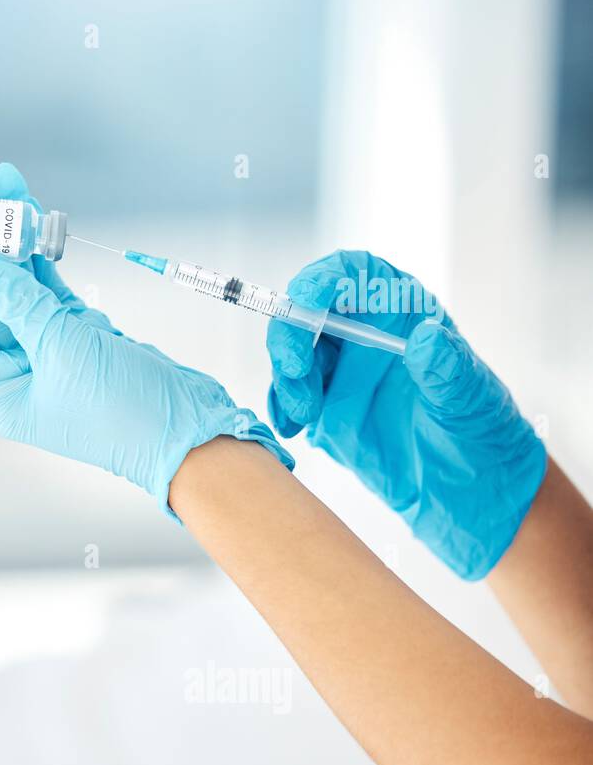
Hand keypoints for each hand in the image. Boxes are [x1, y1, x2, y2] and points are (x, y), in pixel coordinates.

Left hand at [0, 161, 290, 508]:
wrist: (193, 432)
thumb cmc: (125, 410)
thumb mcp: (61, 348)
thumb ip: (15, 299)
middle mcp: (14, 370)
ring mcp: (48, 349)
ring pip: (14, 282)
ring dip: (3, 232)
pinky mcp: (81, 334)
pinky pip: (48, 285)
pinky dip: (38, 250)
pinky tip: (25, 210)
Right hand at [266, 249, 545, 578]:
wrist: (470, 490)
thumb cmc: (482, 433)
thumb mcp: (471, 399)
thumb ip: (447, 369)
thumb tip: (422, 336)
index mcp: (400, 312)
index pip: (351, 274)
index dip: (322, 281)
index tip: (307, 307)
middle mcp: (364, 333)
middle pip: (306, 312)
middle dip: (290, 338)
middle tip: (293, 374)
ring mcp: (342, 371)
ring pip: (292, 355)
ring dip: (286, 381)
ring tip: (305, 415)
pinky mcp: (326, 407)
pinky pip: (289, 396)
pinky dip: (281, 408)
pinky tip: (291, 427)